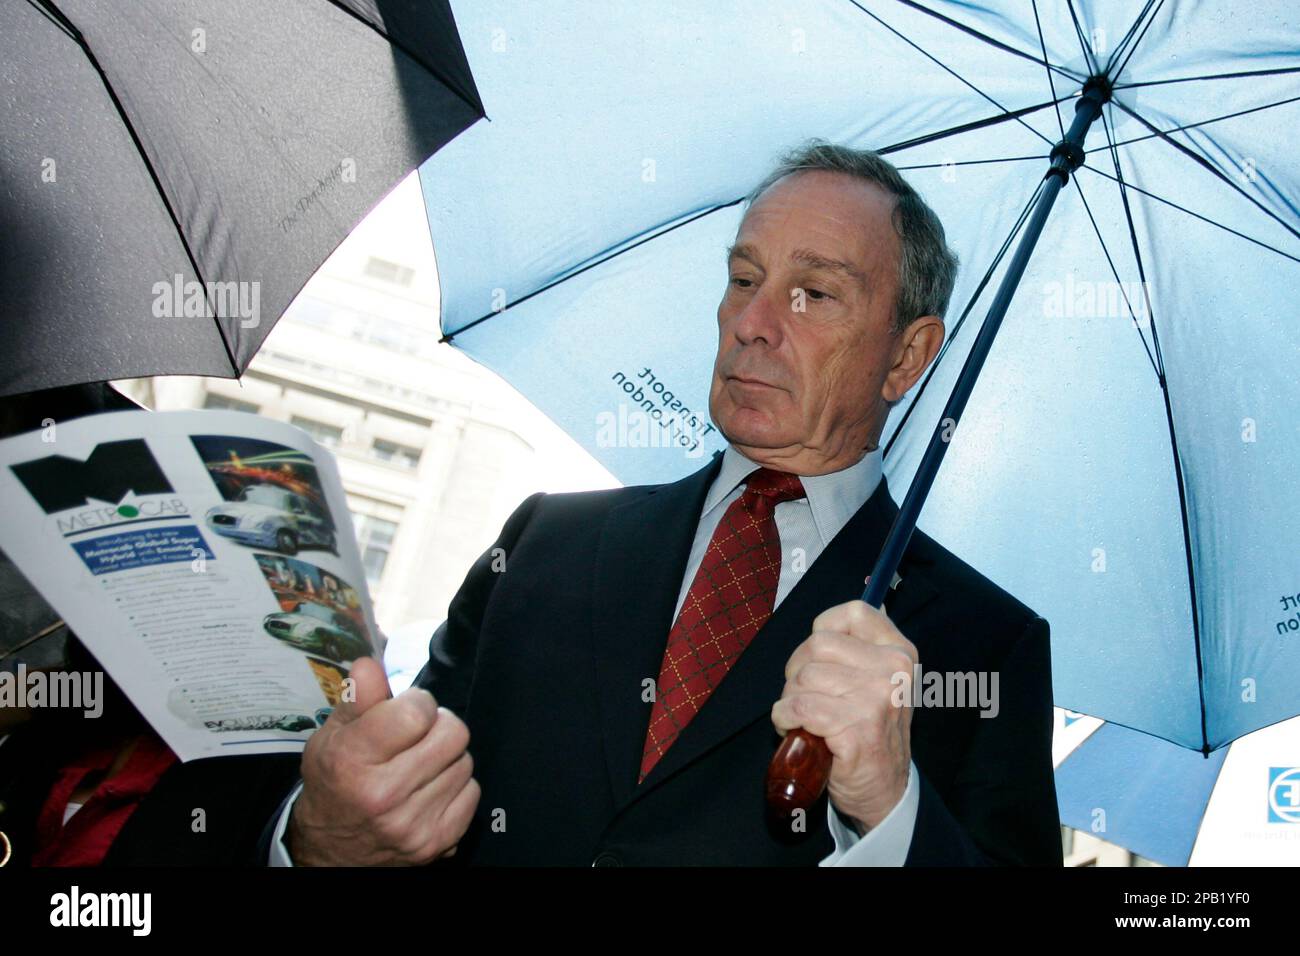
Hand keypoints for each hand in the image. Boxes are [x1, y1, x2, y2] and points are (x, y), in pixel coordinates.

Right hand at [287, 656, 479, 864]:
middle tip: (417, 735)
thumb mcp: (332, 736)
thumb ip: (356, 698)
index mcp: (352, 761)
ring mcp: (414, 824)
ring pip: (465, 761)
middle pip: (453, 733)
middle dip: (438, 725)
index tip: (405, 710)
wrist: (330, 851)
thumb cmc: (333, 782)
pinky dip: (455, 787)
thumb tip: (370, 663)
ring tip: (419, 764)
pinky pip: (472, 792)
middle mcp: (384, 796)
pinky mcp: (438, 843)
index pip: (417, 712)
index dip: (417, 702)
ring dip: (447, 757)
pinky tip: (428, 790)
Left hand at [772, 597, 916, 831]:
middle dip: (797, 670)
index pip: (854, 612)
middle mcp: (893, 670)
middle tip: (804, 695)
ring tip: (803, 717)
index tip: (817, 655)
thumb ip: (858, 650)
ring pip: (804, 677)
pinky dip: (785, 717)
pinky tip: (794, 728)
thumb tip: (827, 622)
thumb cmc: (871, 732)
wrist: (884, 790)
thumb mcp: (879, 682)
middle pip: (818, 645)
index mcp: (900, 653)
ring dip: (791, 698)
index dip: (823, 627)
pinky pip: (799, 707)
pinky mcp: (856, 728)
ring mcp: (877, 699)